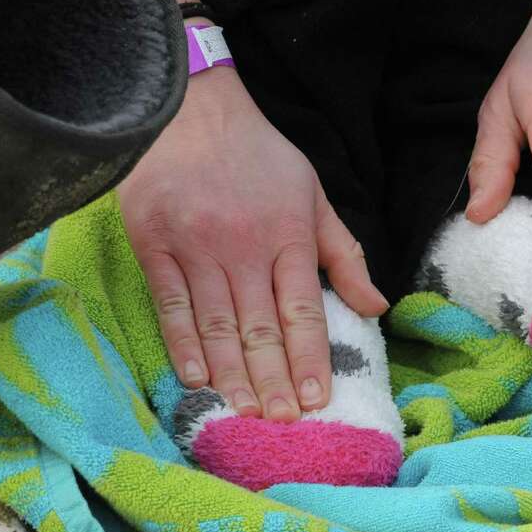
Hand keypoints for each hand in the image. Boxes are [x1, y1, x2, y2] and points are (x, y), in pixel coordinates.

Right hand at [118, 64, 388, 420]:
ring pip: (217, 324)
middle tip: (281, 422)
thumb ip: (343, 253)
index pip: (302, 310)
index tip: (317, 400)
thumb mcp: (313, 194)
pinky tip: (195, 376)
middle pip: (260, 327)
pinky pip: (171, 304)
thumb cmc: (258, 154)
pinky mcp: (154, 245)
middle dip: (273, 379)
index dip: (311, 357)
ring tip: (244, 412)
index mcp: (286, 235)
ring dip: (231, 373)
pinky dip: (183, 343)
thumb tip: (377, 306)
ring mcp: (195, 247)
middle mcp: (243, 247)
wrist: (191, 108)